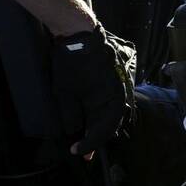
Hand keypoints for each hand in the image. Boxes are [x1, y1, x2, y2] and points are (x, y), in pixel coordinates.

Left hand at [51, 23, 136, 156]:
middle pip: (112, 124)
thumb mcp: (65, 93)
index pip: (103, 131)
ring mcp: (120, 86)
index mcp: (111, 100)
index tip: (75, 152)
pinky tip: (94, 116)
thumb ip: (72, 115)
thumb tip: (76, 131)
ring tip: (88, 135)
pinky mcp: (115, 80)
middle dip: (97, 137)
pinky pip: (113, 102)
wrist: (79, 34)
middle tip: (82, 149)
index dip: (90, 144)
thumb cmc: (71, 63)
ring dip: (101, 125)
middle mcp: (120, 95)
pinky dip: (103, 112)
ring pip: (114, 114)